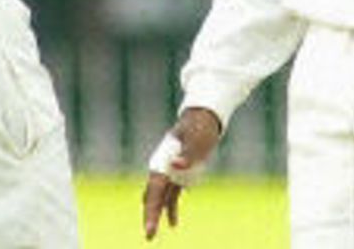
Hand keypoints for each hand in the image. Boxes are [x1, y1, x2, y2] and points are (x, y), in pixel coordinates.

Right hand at [142, 106, 221, 240]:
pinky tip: (173, 222)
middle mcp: (163, 167)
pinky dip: (171, 207)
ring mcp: (170, 171)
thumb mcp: (197, 139)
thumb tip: (176, 165)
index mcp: (163, 161)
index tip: (150, 230)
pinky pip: (172, 194)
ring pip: (160, 197)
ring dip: (157, 214)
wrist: (204, 117)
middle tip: (149, 237)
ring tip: (154, 234)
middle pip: (153, 196)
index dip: (151, 211)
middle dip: (150, 216)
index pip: (154, 191)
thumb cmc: (200, 127)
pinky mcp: (180, 172)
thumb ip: (188, 153)